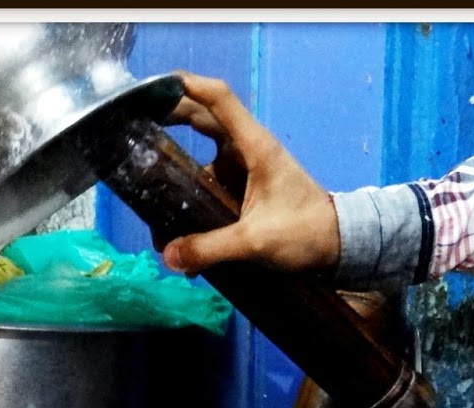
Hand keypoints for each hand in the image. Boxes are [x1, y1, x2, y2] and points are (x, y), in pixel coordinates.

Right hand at [160, 71, 340, 276]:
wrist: (337, 247)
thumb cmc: (305, 232)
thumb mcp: (256, 241)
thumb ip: (210, 248)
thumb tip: (169, 256)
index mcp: (254, 148)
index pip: (220, 100)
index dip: (189, 86)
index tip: (156, 87)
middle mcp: (246, 152)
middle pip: (203, 120)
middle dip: (170, 119)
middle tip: (136, 127)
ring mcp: (242, 171)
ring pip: (200, 158)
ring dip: (175, 172)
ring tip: (147, 191)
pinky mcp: (240, 193)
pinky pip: (207, 188)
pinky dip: (189, 201)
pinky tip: (174, 229)